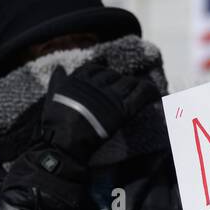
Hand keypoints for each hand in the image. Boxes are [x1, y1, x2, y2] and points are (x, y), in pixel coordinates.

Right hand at [40, 63, 160, 158]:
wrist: (65, 141)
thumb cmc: (57, 122)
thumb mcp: (53, 96)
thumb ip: (57, 81)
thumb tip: (59, 68)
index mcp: (80, 79)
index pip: (96, 69)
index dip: (103, 74)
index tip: (106, 81)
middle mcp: (97, 83)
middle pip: (115, 76)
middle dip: (119, 82)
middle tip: (123, 91)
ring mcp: (111, 95)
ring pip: (130, 83)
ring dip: (135, 86)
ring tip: (139, 92)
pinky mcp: (123, 108)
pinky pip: (142, 94)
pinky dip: (151, 92)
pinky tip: (156, 95)